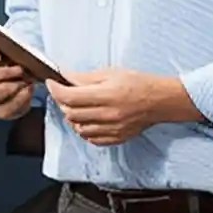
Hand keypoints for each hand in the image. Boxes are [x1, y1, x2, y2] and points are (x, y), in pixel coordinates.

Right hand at [0, 45, 34, 119]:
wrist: (25, 78)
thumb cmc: (13, 62)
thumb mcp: (6, 49)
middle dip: (1, 74)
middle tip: (18, 68)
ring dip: (9, 88)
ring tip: (24, 80)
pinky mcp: (2, 112)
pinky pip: (7, 109)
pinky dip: (19, 99)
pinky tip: (28, 89)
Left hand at [47, 68, 200, 145]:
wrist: (161, 101)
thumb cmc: (138, 83)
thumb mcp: (111, 73)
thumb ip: (85, 78)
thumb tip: (65, 77)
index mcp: (107, 95)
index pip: (70, 97)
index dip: (55, 90)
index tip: (51, 83)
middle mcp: (108, 115)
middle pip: (71, 114)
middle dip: (62, 103)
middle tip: (64, 93)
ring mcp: (112, 129)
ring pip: (79, 128)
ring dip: (73, 117)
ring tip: (78, 107)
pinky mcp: (117, 138)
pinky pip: (91, 139)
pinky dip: (85, 130)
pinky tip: (89, 119)